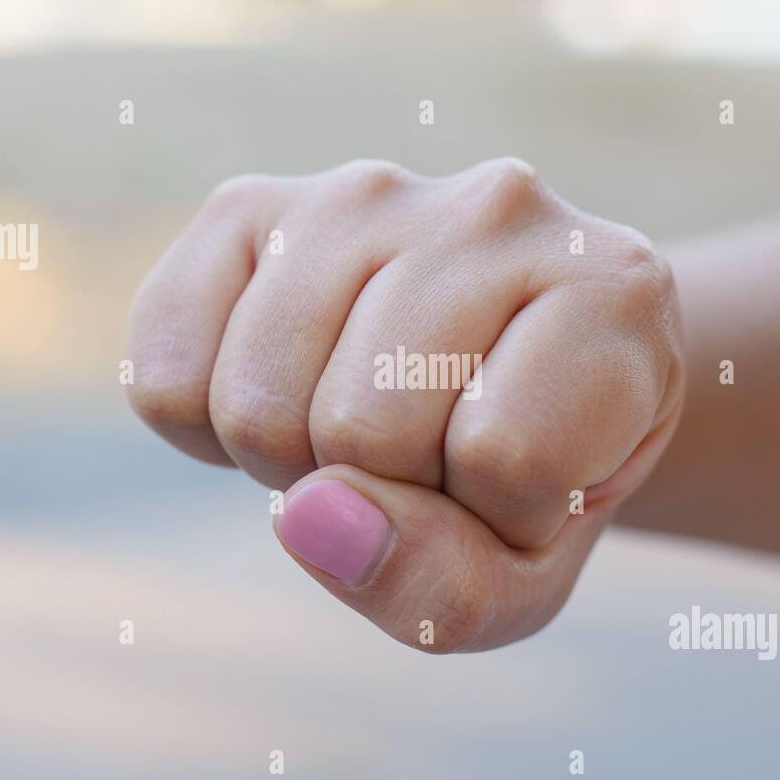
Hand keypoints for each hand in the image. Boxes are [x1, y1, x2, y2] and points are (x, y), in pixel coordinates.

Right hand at [126, 158, 683, 651]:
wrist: (492, 372)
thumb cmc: (530, 479)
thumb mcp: (526, 575)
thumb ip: (443, 588)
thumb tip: (307, 516)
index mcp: (612, 289)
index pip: (507, 458)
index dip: (504, 518)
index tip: (533, 479)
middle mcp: (496, 206)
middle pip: (366, 430)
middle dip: (385, 489)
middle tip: (431, 451)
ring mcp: (366, 192)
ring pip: (262, 403)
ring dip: (295, 461)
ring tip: (363, 419)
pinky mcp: (250, 204)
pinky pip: (166, 368)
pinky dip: (203, 426)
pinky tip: (283, 390)